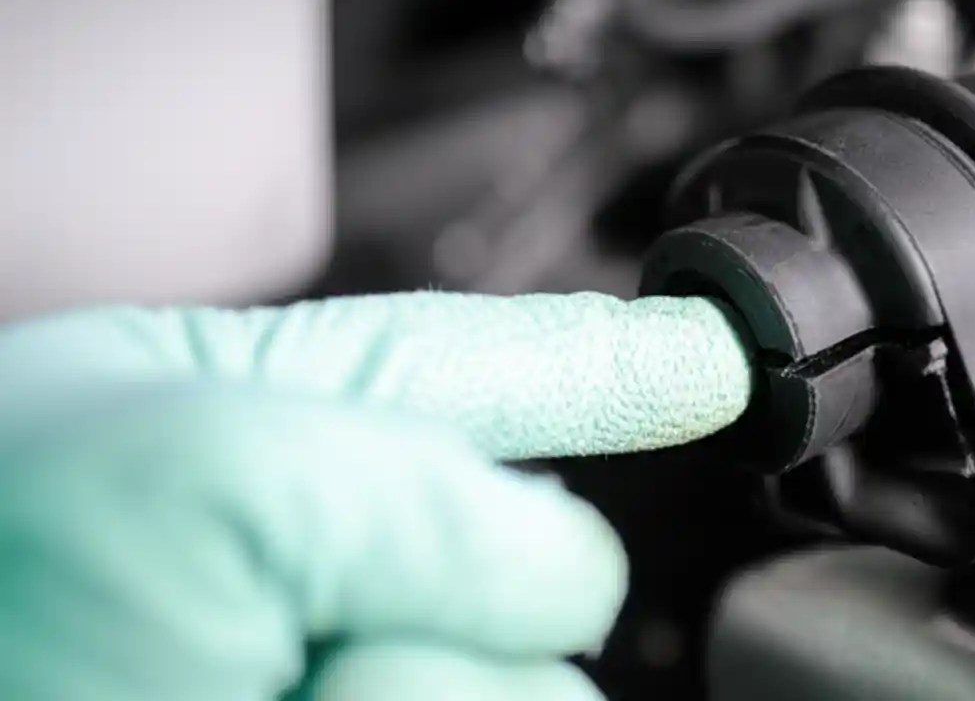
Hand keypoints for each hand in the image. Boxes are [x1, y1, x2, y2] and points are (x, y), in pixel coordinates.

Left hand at [0, 292, 751, 699]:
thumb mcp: (209, 476)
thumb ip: (428, 492)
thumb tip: (563, 580)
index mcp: (267, 437)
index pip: (488, 365)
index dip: (614, 359)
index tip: (717, 356)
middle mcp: (327, 573)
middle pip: (539, 560)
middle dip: (451, 600)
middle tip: (290, 640)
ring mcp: (363, 687)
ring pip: (533, 692)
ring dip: (415, 694)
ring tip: (254, 699)